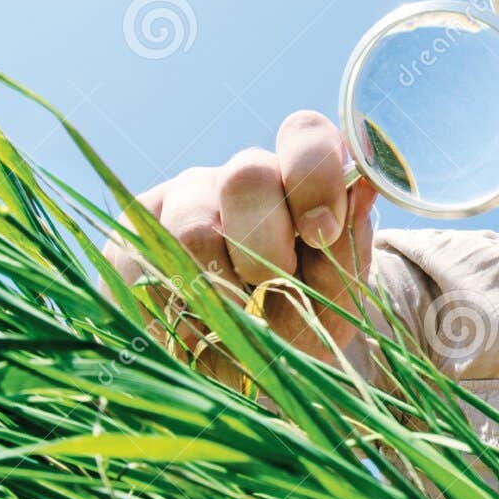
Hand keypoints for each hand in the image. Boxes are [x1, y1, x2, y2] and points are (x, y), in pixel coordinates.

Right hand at [101, 110, 377, 379]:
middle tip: (270, 290)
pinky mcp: (136, 230)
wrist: (240, 363)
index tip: (320, 233)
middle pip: (247, 174)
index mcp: (300, 179)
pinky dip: (177, 308)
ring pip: (192, 225)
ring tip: (232, 321)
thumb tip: (361, 186)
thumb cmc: (301, 320)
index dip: (314, 176)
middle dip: (264, 245)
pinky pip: (148, 262)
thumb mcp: (335, 300)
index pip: (306, 135)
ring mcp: (184, 197)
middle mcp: (242, 176)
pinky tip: (193, 327)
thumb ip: (347, 250)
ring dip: (217, 286)